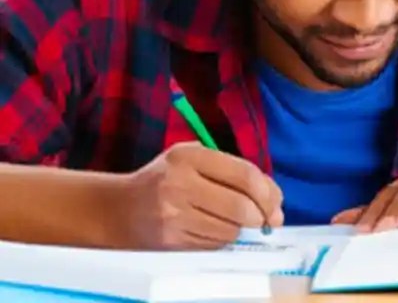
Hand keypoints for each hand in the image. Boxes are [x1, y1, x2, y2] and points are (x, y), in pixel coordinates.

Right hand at [119, 142, 283, 249]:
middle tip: (266, 220)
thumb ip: (232, 170)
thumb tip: (274, 201)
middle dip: (261, 216)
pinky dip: (222, 240)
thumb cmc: (165, 180)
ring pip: (230, 230)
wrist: (116, 209)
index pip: (245, 175)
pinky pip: (213, 245)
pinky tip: (214, 230)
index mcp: (188, 156)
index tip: (277, 204)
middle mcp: (179, 184)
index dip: (269, 192)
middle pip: (241, 207)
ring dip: (241, 230)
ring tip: (233, 222)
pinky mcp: (169, 241)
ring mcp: (172, 215)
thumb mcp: (193, 159)